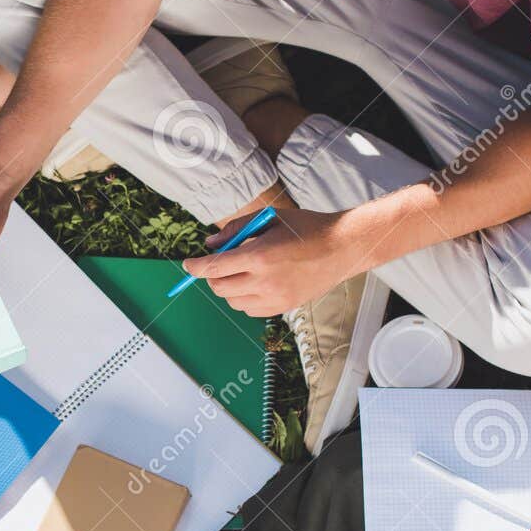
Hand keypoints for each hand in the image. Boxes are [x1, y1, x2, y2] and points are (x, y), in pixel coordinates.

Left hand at [180, 206, 366, 316]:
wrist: (343, 247)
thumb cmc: (306, 228)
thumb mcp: (268, 219)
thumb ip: (235, 230)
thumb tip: (209, 245)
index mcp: (260, 255)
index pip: (214, 267)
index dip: (195, 267)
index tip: (188, 265)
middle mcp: (265, 281)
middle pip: (220, 288)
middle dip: (211, 277)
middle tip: (216, 265)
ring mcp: (276, 298)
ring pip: (233, 302)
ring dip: (228, 288)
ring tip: (241, 272)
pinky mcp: (284, 308)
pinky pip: (250, 310)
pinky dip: (244, 299)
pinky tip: (254, 284)